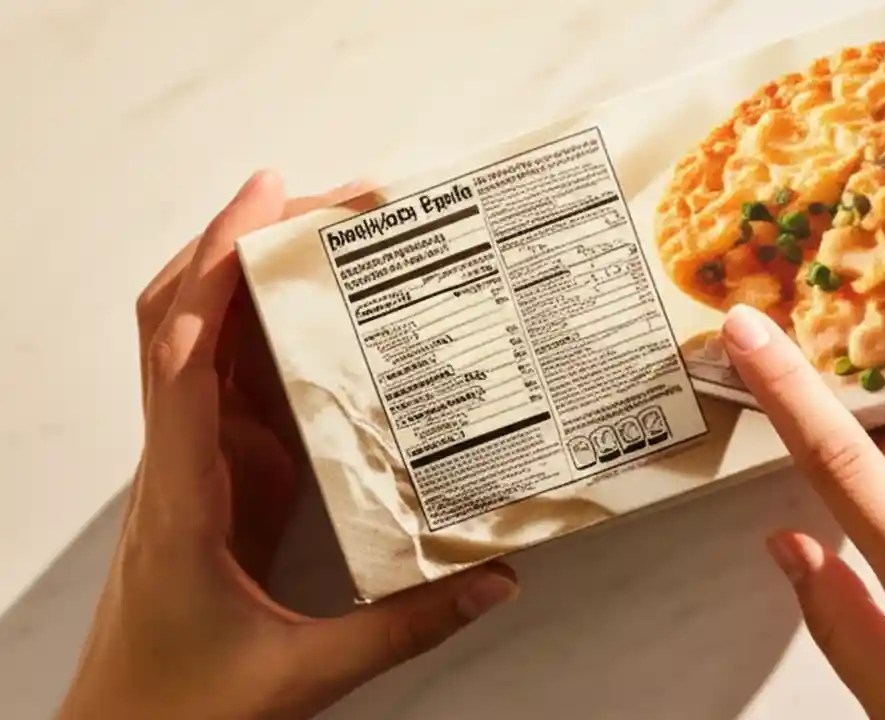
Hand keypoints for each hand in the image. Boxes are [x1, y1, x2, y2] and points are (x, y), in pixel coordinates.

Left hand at [59, 171, 518, 719]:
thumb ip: (404, 627)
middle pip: (183, 316)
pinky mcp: (218, 475)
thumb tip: (496, 578)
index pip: (181, 354)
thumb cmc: (182, 706)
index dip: (218, 269)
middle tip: (324, 198)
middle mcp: (177, 458)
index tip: (268, 201)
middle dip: (242, 243)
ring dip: (250, 276)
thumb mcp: (302, 673)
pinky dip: (269, 333)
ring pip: (200, 339)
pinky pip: (233, 383)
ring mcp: (192, 462)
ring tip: (328, 232)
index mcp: (182, 492)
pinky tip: (325, 317)